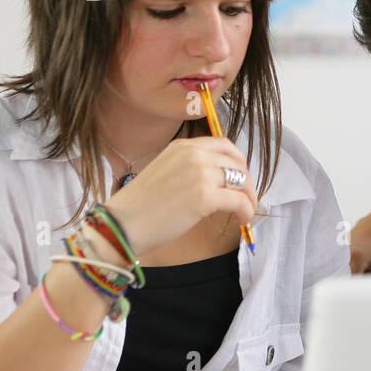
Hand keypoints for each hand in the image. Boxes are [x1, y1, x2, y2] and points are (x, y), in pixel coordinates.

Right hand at [101, 137, 258, 255]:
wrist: (121, 225)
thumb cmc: (141, 207)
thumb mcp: (166, 172)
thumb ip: (191, 168)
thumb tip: (221, 180)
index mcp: (182, 147)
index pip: (224, 145)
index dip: (238, 162)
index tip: (240, 178)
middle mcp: (193, 154)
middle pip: (237, 163)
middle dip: (247, 182)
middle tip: (246, 199)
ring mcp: (200, 174)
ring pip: (242, 181)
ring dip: (249, 198)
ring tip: (244, 213)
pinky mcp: (204, 197)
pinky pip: (239, 201)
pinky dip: (246, 211)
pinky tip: (241, 220)